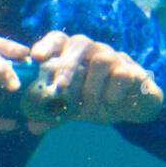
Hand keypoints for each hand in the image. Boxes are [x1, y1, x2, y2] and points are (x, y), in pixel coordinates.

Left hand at [28, 31, 163, 133]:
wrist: (131, 105)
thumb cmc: (94, 101)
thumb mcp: (70, 109)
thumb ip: (51, 116)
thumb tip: (32, 127)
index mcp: (72, 55)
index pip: (58, 40)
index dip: (47, 45)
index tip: (36, 57)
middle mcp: (92, 50)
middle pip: (79, 42)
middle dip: (66, 66)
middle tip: (59, 88)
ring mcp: (114, 58)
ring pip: (101, 60)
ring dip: (91, 89)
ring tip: (88, 109)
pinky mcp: (133, 70)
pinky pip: (122, 75)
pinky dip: (112, 93)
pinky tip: (110, 103)